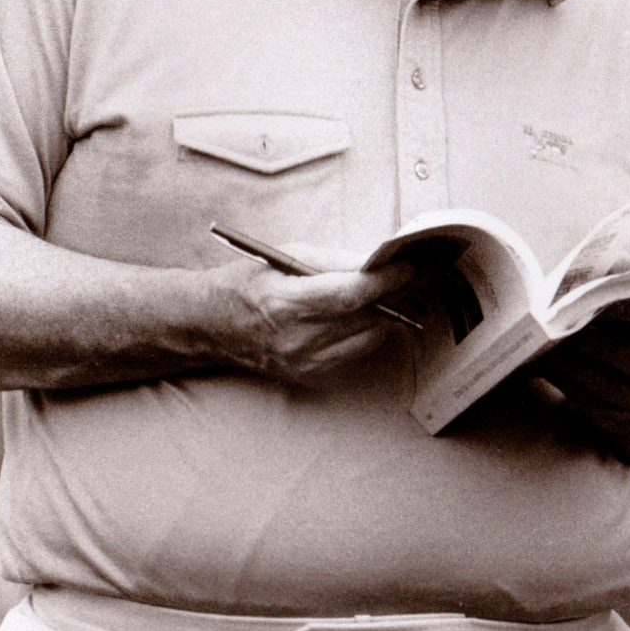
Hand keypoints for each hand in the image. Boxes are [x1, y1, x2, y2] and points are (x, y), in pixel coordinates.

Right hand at [211, 247, 416, 386]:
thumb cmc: (246, 283)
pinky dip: (368, 330)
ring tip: (393, 291)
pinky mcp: (309, 373)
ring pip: (369, 337)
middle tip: (418, 274)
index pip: (349, 294)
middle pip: (366, 317)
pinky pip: (356, 351)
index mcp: (285, 302)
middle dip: (398, 294)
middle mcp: (295, 338)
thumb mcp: (283, 257)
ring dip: (386, 313)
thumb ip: (332, 261)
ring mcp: (303, 361)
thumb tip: (376, 261)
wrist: (211, 324)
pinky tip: (366, 314)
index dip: (387, 281)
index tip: (413, 266)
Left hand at [535, 320, 629, 450]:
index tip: (581, 335)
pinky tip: (548, 368)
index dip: (610, 350)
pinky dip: (565, 387)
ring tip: (545, 354)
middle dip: (578, 365)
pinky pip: (586, 409)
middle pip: (612, 385)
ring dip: (566, 376)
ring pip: (595, 400)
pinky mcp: (615, 425)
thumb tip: (613, 266)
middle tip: (552, 344)